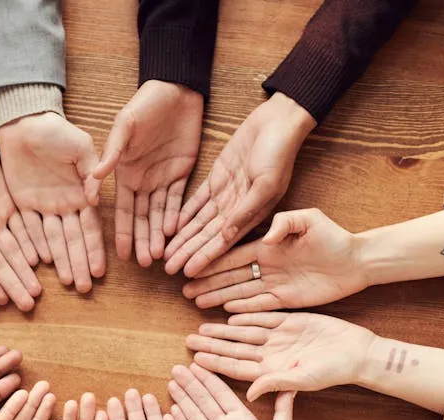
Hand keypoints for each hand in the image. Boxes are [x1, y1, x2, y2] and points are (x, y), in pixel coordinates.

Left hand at [0, 112, 105, 292]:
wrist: (24, 120)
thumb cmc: (56, 130)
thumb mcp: (80, 146)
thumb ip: (90, 171)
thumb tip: (95, 198)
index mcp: (81, 193)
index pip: (90, 228)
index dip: (95, 250)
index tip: (100, 271)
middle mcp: (64, 205)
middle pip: (72, 240)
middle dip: (79, 264)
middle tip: (84, 288)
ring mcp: (43, 207)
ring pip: (52, 240)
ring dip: (60, 262)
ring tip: (67, 282)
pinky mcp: (22, 204)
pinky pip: (28, 229)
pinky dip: (34, 246)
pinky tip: (40, 264)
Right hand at [93, 80, 203, 266]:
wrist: (175, 90)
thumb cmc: (144, 104)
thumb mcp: (124, 126)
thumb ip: (112, 152)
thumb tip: (95, 178)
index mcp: (124, 172)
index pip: (123, 209)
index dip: (123, 232)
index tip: (122, 255)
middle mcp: (141, 180)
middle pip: (142, 217)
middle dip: (143, 240)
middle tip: (146, 264)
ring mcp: (162, 178)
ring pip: (160, 213)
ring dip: (159, 234)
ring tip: (160, 256)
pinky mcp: (181, 172)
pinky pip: (179, 199)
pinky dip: (177, 215)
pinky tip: (174, 232)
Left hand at [164, 93, 316, 277]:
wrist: (277, 122)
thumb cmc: (278, 153)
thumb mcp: (265, 184)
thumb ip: (246, 211)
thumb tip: (227, 237)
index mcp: (252, 215)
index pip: (223, 242)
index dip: (205, 258)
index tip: (188, 272)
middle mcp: (236, 209)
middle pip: (206, 235)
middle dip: (188, 252)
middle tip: (167, 269)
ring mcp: (226, 194)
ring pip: (198, 221)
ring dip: (183, 237)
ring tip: (165, 253)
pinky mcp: (217, 178)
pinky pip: (196, 200)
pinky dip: (184, 213)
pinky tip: (170, 226)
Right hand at [168, 363, 295, 419]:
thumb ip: (283, 412)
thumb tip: (292, 387)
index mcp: (242, 419)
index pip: (222, 394)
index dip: (209, 379)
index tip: (197, 364)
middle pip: (204, 401)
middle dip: (191, 384)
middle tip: (177, 368)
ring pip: (194, 416)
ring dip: (183, 399)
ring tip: (172, 383)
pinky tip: (171, 410)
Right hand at [183, 208, 367, 311]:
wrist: (357, 260)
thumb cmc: (334, 235)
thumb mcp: (309, 219)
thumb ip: (286, 223)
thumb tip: (267, 237)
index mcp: (267, 245)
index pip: (233, 254)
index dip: (212, 260)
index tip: (192, 265)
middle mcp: (266, 265)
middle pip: (230, 275)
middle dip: (207, 281)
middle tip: (184, 288)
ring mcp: (275, 283)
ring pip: (240, 291)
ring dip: (218, 296)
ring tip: (196, 301)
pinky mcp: (286, 299)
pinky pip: (260, 305)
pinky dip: (242, 308)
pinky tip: (224, 311)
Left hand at [185, 312, 375, 400]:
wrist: (357, 351)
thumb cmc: (332, 371)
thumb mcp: (302, 379)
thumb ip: (274, 383)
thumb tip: (248, 394)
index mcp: (271, 370)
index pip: (236, 367)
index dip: (215, 362)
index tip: (195, 359)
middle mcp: (271, 354)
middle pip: (234, 348)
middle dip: (211, 344)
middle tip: (188, 339)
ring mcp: (279, 338)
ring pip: (244, 332)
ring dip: (223, 329)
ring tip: (202, 326)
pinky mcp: (289, 321)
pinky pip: (262, 316)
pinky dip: (245, 314)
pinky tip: (228, 313)